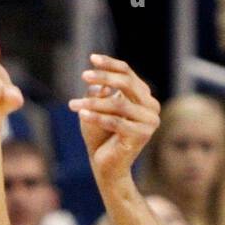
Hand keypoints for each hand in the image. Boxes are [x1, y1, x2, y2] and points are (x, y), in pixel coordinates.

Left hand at [68, 55, 159, 183]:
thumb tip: (99, 81)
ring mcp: (149, 122)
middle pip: (127, 83)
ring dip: (93, 102)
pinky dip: (96, 117)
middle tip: (83, 75)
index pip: (128, 73)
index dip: (110, 64)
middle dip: (104, 77)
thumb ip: (99, 91)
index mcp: (143, 96)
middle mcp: (151, 106)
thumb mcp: (96, 107)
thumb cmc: (100, 135)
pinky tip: (81, 114)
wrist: (105, 165)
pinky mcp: (141, 136)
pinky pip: (116, 122)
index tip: (92, 58)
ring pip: (118, 104)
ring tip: (72, 105)